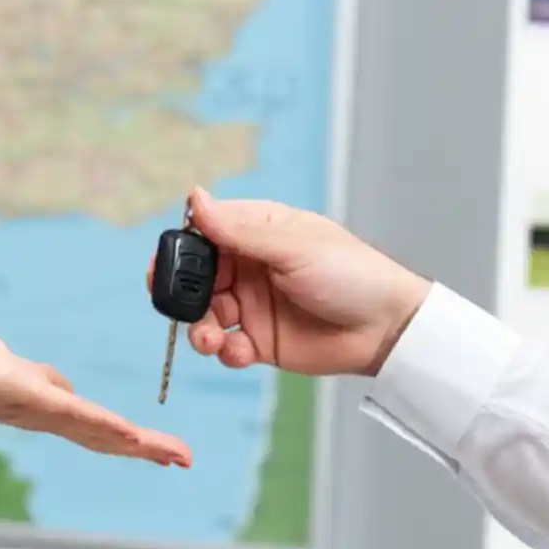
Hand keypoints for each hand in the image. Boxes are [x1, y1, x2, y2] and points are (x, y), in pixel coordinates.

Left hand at [0, 321, 190, 467]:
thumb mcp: (7, 365)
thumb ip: (38, 378)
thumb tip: (62, 385)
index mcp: (40, 407)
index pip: (94, 426)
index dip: (131, 439)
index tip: (167, 451)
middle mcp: (40, 414)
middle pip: (102, 435)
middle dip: (145, 448)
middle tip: (184, 460)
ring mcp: (32, 408)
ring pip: (92, 428)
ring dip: (134, 441)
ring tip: (169, 453)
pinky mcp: (22, 395)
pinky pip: (68, 412)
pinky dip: (100, 424)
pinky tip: (126, 432)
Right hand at [148, 186, 431, 376]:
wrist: (387, 329)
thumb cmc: (351, 274)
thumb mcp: (292, 247)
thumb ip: (238, 230)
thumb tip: (194, 197)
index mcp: (257, 233)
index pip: (204, 234)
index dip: (180, 250)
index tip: (161, 267)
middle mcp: (249, 268)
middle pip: (196, 279)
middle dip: (181, 296)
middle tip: (173, 307)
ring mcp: (253, 306)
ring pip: (205, 316)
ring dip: (199, 328)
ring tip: (209, 339)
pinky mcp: (260, 341)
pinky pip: (226, 346)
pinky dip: (225, 351)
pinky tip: (241, 351)